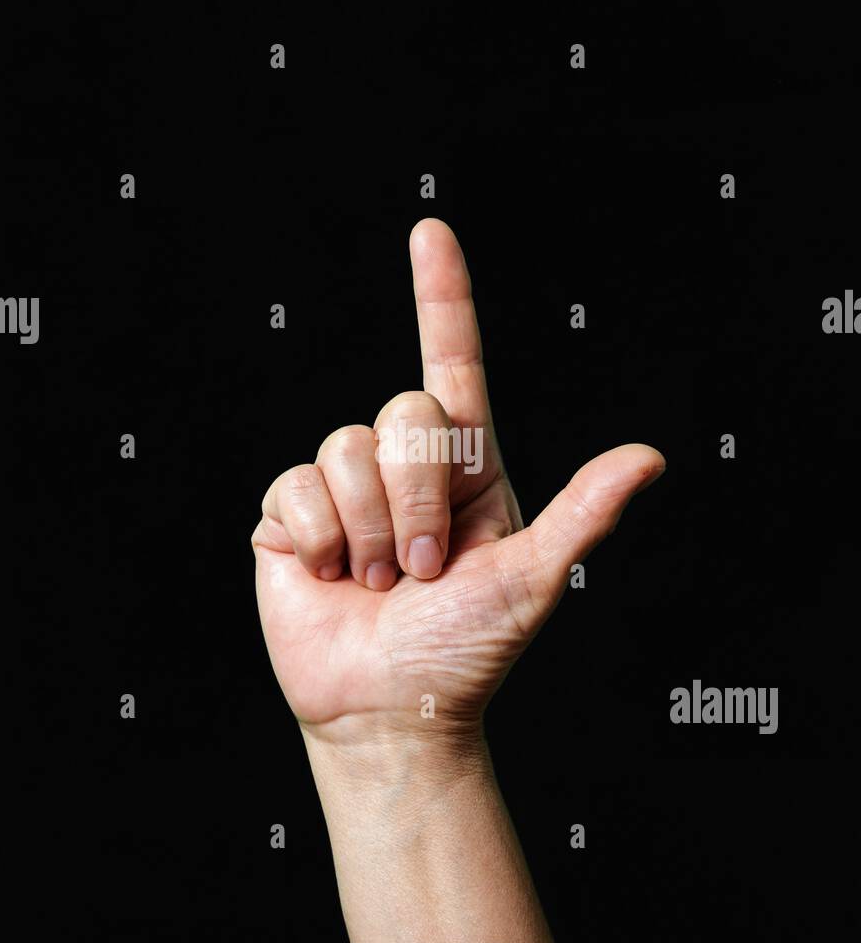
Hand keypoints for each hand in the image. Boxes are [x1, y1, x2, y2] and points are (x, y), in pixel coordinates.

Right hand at [252, 218, 664, 745]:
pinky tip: (328, 575)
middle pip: (403, 413)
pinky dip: (318, 537)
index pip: (451, 361)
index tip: (431, 233)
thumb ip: (584, 514)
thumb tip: (651, 456)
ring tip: (376, 580)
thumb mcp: (534, 580)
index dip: (442, 295)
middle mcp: (403, 467)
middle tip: (423, 568)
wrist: (389, 710)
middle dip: (418, 499)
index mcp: (466, 467)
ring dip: (368, 529)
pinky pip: (295, 484)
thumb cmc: (467, 651)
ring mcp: (344, 488)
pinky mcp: (290, 515)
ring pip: (344, 447)